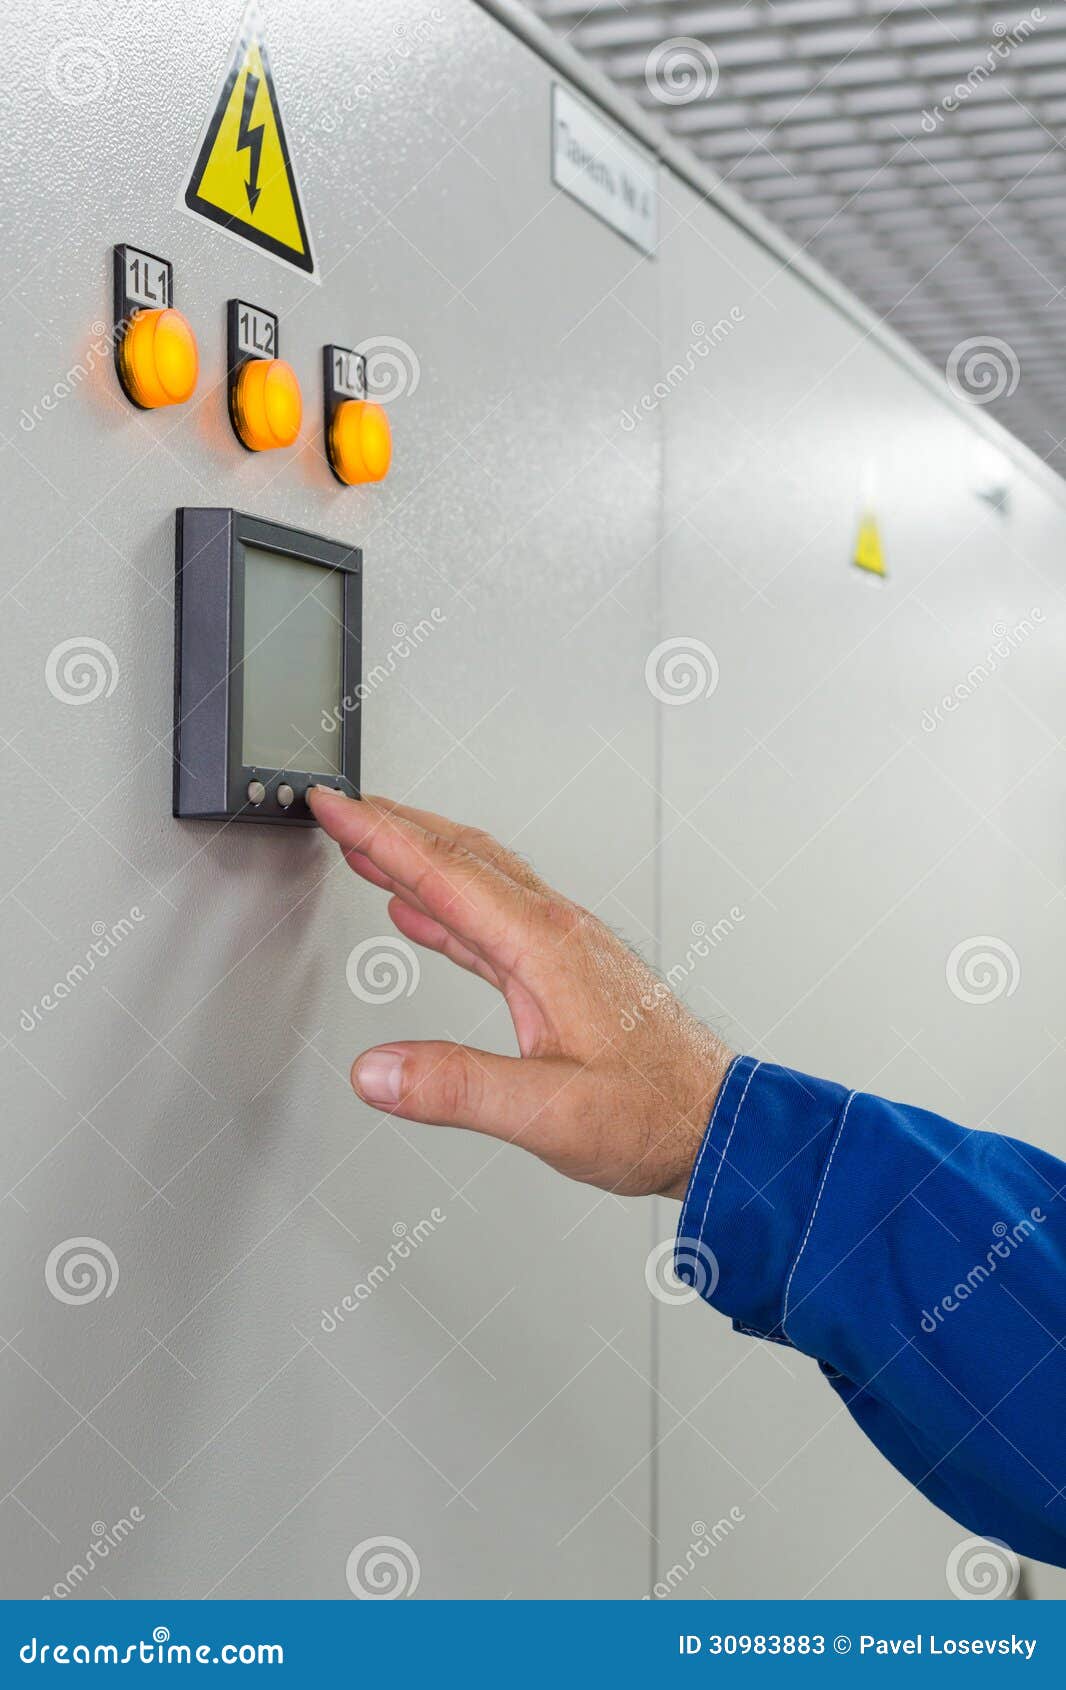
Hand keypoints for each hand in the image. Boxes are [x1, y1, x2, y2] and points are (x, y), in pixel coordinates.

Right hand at [307, 789, 733, 1199]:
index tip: (334, 806)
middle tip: (340, 808)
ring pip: (478, 882)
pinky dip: (446, 907)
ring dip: (419, 858)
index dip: (381, 835)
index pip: (446, 874)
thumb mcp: (550, 1113)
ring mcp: (563, 949)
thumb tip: (377, 1070)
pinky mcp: (565, 974)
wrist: (716, 1123)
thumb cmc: (654, 1114)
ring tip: (369, 845)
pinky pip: (491, 921)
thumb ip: (458, 1088)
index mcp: (548, 946)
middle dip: (394, 827)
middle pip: (462, 858)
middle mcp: (557, 933)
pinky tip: (419, 913)